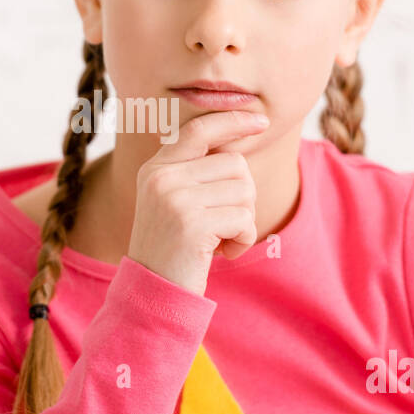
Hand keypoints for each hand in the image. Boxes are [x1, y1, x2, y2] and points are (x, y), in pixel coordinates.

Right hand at [125, 109, 269, 295]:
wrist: (153, 292)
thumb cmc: (173, 248)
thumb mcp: (174, 202)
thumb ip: (196, 172)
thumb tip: (239, 141)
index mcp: (156, 168)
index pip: (199, 130)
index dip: (231, 121)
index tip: (260, 121)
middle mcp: (161, 177)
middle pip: (234, 164)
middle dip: (243, 195)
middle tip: (225, 224)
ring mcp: (174, 199)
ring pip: (244, 190)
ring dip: (244, 219)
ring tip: (221, 239)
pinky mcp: (192, 223)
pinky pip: (244, 219)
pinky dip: (243, 239)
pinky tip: (224, 253)